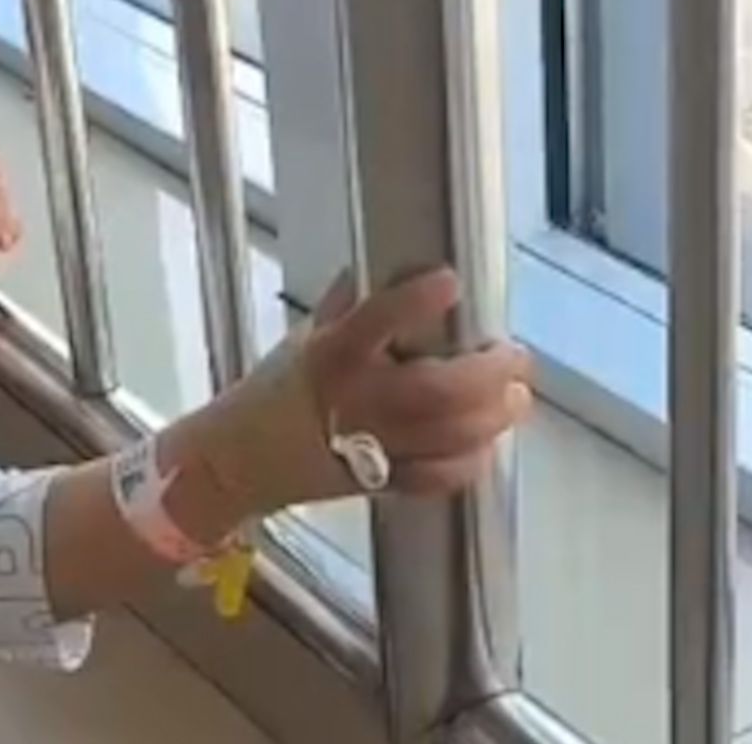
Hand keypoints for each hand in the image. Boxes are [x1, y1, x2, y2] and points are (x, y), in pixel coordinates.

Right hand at [166, 268, 533, 537]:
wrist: (236, 462)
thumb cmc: (273, 392)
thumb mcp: (304, 339)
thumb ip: (349, 307)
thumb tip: (388, 266)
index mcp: (328, 356)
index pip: (375, 321)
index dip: (417, 301)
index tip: (451, 281)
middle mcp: (353, 402)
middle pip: (437, 390)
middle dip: (488, 373)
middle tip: (514, 358)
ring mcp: (370, 448)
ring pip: (449, 436)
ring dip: (494, 416)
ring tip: (515, 397)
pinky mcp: (380, 485)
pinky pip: (439, 477)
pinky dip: (471, 460)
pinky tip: (486, 442)